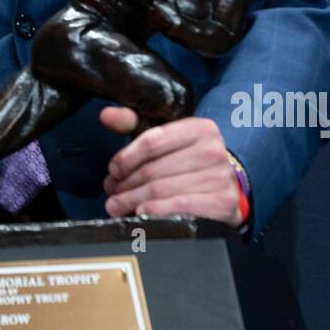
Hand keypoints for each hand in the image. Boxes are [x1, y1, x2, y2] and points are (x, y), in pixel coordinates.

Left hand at [100, 110, 241, 228]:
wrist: (222, 187)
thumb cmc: (186, 161)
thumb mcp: (164, 139)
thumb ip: (134, 124)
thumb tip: (106, 115)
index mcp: (200, 128)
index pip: (152, 141)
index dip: (126, 158)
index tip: (113, 170)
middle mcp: (214, 150)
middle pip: (154, 169)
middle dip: (125, 183)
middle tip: (111, 192)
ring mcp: (221, 178)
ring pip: (161, 190)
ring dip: (133, 200)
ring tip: (118, 205)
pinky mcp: (223, 203)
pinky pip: (180, 207)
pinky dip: (155, 211)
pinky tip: (140, 213)